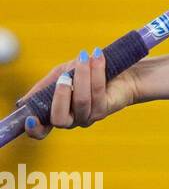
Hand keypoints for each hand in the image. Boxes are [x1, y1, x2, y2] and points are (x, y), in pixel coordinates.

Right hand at [17, 48, 136, 138]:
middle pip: (60, 119)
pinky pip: (97, 92)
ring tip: (84, 58)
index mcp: (58, 112)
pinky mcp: (105, 109)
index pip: (42, 131)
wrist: (124, 70)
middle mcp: (73, 120)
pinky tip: (97, 57)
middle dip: (60, 96)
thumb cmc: (87, 72)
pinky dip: (96, 72)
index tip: (31, 118)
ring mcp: (89, 116)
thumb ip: (44, 87)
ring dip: (81, 76)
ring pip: (81, 102)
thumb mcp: (61, 74)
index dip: (35, 129)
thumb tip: (23, 102)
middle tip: (64, 77)